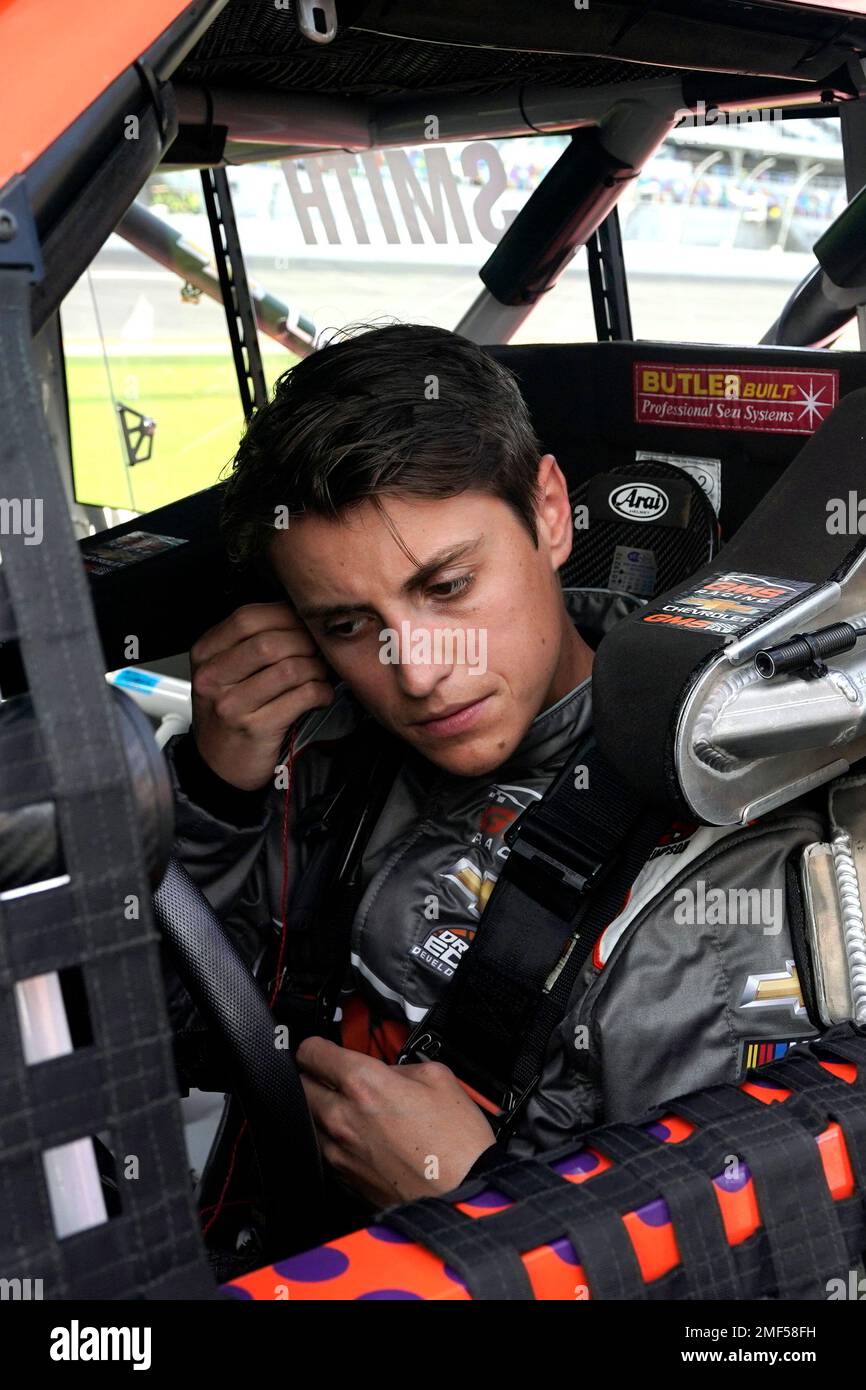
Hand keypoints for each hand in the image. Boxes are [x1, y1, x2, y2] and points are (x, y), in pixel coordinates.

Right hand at [188, 602, 333, 789]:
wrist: (218, 767)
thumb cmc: (228, 715)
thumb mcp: (224, 673)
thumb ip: (249, 643)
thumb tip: (297, 615)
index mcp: (205, 654)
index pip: (247, 618)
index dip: (283, 615)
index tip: (302, 623)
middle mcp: (212, 678)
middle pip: (271, 642)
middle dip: (304, 642)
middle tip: (317, 650)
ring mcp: (231, 705)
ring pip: (290, 668)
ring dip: (316, 668)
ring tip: (319, 674)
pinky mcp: (255, 728)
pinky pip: (301, 697)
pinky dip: (320, 692)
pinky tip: (320, 695)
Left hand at [296, 1037, 495, 1208]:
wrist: (465, 1196)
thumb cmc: (457, 1144)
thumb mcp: (438, 1077)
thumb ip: (399, 1066)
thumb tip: (386, 1071)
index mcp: (364, 1085)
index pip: (311, 1052)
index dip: (317, 1045)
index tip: (323, 1049)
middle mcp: (343, 1118)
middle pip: (301, 1086)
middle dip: (315, 1077)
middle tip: (337, 1077)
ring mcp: (340, 1153)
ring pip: (310, 1120)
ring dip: (324, 1110)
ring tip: (356, 1111)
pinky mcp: (345, 1180)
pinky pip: (326, 1150)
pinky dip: (338, 1140)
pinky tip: (366, 1139)